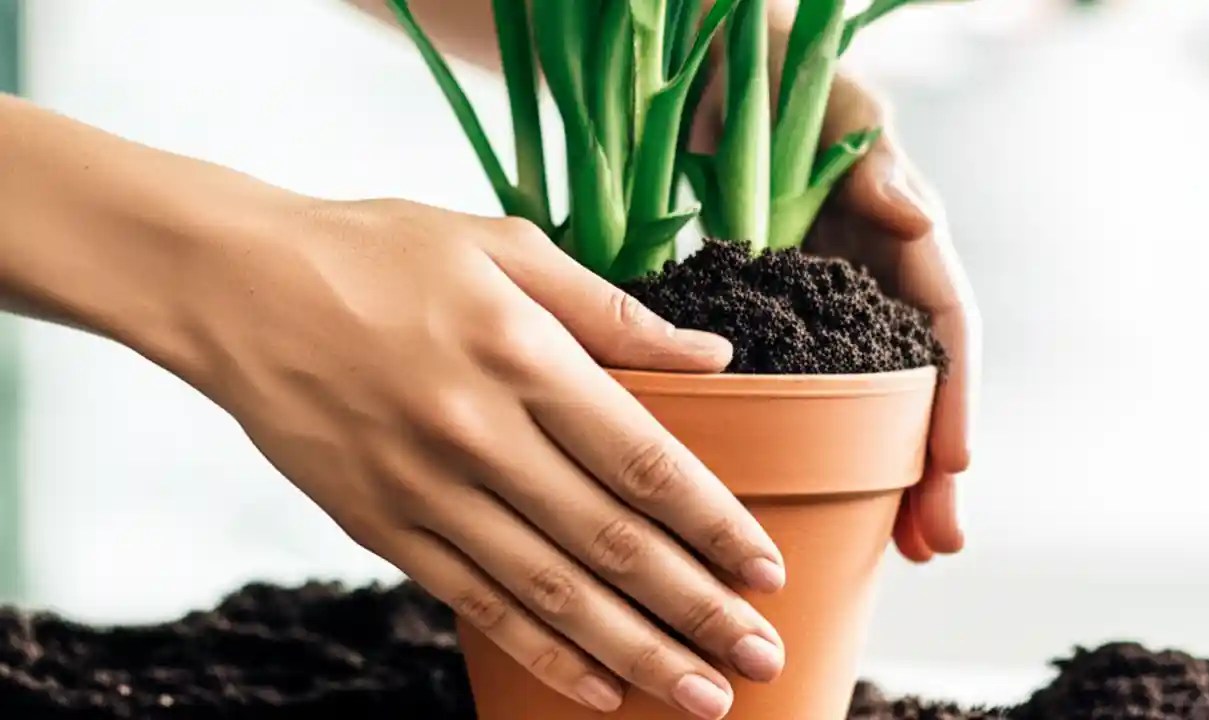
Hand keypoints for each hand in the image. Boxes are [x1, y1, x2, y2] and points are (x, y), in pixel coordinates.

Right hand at [191, 200, 785, 717]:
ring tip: (703, 694)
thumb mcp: (503, 244)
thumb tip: (712, 359)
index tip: (767, 571)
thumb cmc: (380, 253)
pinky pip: (477, 605)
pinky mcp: (383, 527)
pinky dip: (543, 653)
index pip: (644, 459)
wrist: (238, 288)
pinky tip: (598, 689)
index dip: (714, 523)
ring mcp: (427, 490)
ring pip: (551, 591)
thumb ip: (611, 310)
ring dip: (636, 651)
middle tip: (761, 656)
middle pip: (611, 541)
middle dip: (697, 608)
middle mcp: (480, 433)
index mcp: (522, 355)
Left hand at [805, 72, 980, 562]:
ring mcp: (823, 310)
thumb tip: (920, 219)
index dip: (955, 400)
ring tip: (898, 551)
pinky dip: (811, 443)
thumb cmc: (792, 81)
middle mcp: (872, 287)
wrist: (723, 80)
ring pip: (865, 404)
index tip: (953, 466)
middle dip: (932, 471)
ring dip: (885, 477)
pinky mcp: (771, 319)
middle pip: (917, 390)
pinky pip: (801, 391)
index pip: (945, 332)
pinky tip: (812, 497)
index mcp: (903, 243)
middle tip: (935, 546)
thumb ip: (876, 160)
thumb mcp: (840, 111)